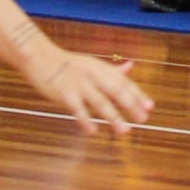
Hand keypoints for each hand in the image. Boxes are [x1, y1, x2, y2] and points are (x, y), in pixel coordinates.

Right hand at [22, 48, 151, 137]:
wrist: (39, 57)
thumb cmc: (67, 64)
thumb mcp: (92, 63)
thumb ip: (111, 69)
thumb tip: (131, 67)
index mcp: (101, 68)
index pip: (124, 81)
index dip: (137, 94)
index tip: (149, 107)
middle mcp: (93, 74)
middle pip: (115, 90)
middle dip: (130, 105)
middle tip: (142, 120)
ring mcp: (79, 84)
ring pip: (99, 101)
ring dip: (113, 116)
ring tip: (124, 131)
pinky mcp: (64, 92)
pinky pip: (77, 108)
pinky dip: (85, 120)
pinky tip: (93, 131)